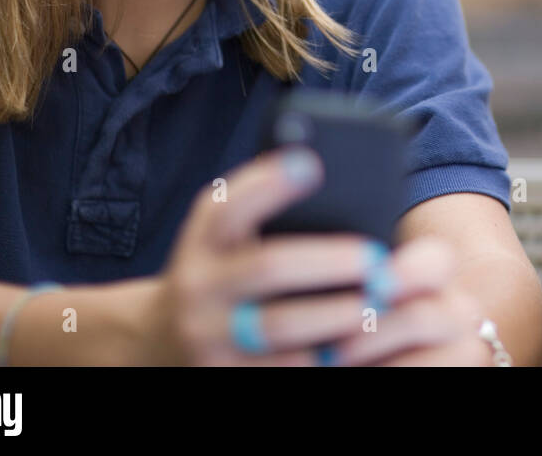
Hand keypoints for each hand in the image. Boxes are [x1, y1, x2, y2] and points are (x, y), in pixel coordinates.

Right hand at [146, 148, 473, 365]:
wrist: (163, 338)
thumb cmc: (221, 271)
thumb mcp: (224, 237)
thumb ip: (260, 210)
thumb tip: (319, 171)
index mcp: (202, 241)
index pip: (226, 206)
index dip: (265, 184)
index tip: (309, 166)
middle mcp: (198, 287)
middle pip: (267, 267)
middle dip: (327, 261)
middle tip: (375, 258)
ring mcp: (208, 338)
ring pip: (278, 328)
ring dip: (335, 315)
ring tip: (378, 304)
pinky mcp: (224, 376)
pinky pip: (282, 370)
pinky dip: (323, 358)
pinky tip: (357, 346)